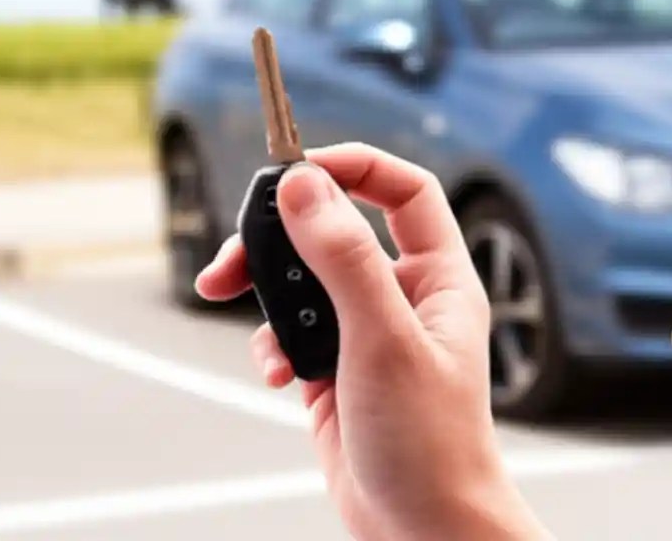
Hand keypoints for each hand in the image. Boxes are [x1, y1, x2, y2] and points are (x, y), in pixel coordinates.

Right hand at [195, 144, 547, 540]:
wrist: (422, 528)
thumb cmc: (429, 443)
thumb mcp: (383, 340)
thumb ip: (344, 260)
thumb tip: (304, 188)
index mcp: (440, 279)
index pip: (405, 192)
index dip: (357, 167)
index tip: (298, 169)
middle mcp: (407, 299)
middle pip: (338, 232)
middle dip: (283, 238)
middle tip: (232, 255)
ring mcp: (371, 335)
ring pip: (307, 284)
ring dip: (269, 298)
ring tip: (248, 325)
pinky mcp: (339, 371)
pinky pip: (294, 334)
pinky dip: (274, 346)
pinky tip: (276, 374)